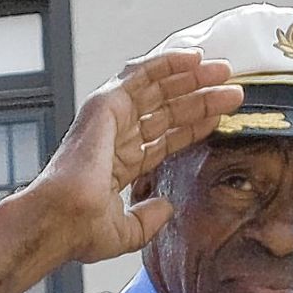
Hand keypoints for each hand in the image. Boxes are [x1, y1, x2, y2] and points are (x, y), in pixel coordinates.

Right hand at [32, 52, 242, 264]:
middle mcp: (114, 138)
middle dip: (200, 99)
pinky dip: (168, 63)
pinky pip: (142, 74)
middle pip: (166, 112)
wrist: (61, 220)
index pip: (163, 140)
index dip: (193, 128)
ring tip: (223, 72)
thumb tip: (167, 207)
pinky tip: (195, 59)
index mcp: (117, 165)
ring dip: (191, 78)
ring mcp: (109, 119)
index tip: (220, 119)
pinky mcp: (105, 104)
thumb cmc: (79, 231)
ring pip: (158, 90)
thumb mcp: (126, 233)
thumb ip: (148, 220)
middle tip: (232, 91)